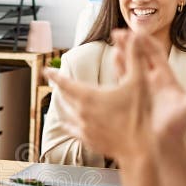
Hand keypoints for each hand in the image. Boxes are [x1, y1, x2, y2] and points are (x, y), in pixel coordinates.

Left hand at [46, 32, 155, 160]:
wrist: (139, 149)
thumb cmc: (140, 115)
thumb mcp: (139, 81)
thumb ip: (135, 56)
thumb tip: (133, 35)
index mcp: (89, 96)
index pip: (64, 82)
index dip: (54, 74)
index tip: (45, 70)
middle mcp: (81, 112)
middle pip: (64, 97)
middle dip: (60, 87)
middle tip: (56, 81)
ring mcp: (82, 128)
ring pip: (66, 113)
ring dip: (64, 104)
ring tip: (62, 99)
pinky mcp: (87, 140)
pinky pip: (71, 129)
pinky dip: (68, 122)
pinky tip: (68, 121)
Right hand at [112, 30, 185, 139]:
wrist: (165, 145)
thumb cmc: (179, 128)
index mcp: (167, 78)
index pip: (155, 54)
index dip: (146, 41)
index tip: (136, 31)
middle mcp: (154, 81)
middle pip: (141, 56)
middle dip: (131, 43)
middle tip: (119, 32)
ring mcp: (142, 89)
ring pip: (131, 66)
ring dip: (123, 53)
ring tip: (114, 42)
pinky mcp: (133, 98)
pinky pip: (124, 79)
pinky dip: (119, 68)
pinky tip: (113, 59)